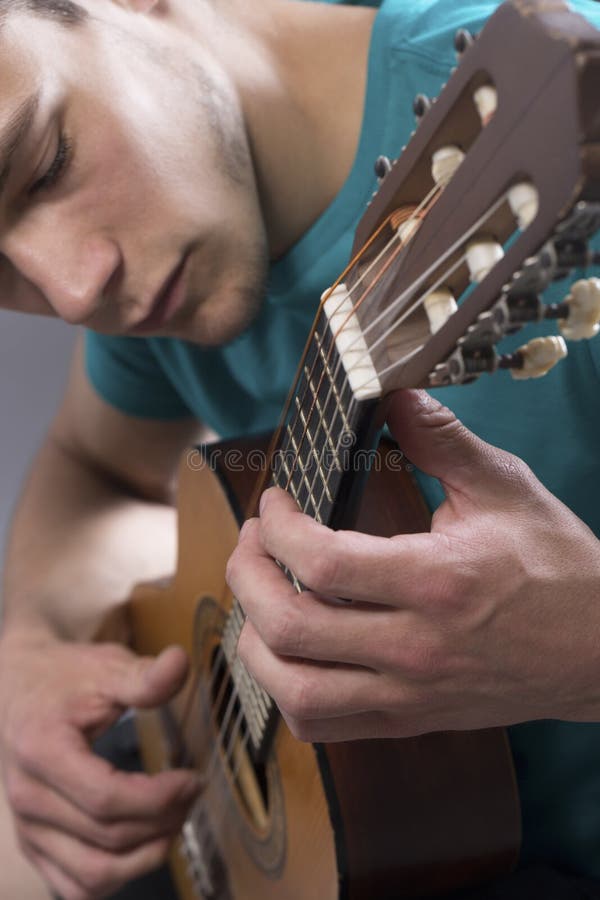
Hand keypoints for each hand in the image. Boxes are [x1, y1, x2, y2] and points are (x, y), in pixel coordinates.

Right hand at [0, 633, 199, 899]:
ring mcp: (27, 827)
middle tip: (192, 792)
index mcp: (42, 750)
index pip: (106, 797)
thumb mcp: (106, 667)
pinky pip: (75, 886)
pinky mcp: (32, 844)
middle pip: (106, 837)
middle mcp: (28, 797)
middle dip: (163, 821)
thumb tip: (181, 662)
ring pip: (93, 874)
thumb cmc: (64, 677)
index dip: (159, 797)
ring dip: (145, 856)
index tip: (192, 778)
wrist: (17, 687)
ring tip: (174, 820)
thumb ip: (144, 676)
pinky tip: (143, 844)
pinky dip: (116, 877)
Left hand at [227, 389, 599, 741]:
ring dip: (254, 640)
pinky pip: (324, 727)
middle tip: (253, 541)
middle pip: (290, 627)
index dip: (278, 527)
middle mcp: (416, 646)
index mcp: (438, 581)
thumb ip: (444, 440)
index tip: (275, 502)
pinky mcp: (410, 720)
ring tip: (258, 596)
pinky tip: (287, 653)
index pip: (324, 563)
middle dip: (248, 575)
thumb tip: (395, 395)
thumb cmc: (558, 568)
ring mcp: (410, 693)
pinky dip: (285, 692)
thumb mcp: (507, 489)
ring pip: (295, 691)